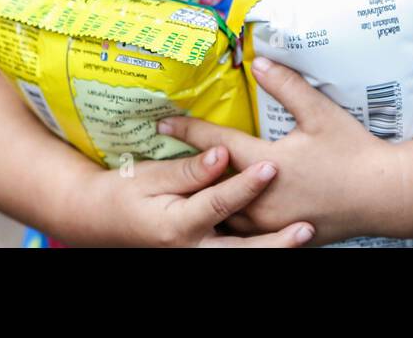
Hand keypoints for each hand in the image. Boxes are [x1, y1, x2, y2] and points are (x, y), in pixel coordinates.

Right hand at [85, 142, 316, 247]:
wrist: (106, 222)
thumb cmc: (127, 193)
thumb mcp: (150, 177)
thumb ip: (189, 170)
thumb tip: (222, 154)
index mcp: (177, 226)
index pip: (217, 205)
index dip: (245, 186)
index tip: (271, 167)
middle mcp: (192, 249)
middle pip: (241, 251)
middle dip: (276, 243)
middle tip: (306, 227)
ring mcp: (200, 256)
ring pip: (243, 257)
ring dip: (275, 249)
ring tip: (306, 234)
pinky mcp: (207, 253)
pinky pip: (238, 253)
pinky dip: (262, 248)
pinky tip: (289, 238)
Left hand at [155, 57, 397, 245]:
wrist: (383, 196)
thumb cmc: (353, 153)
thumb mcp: (320, 113)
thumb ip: (286, 86)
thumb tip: (259, 63)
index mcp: (266, 165)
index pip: (215, 145)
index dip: (188, 131)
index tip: (164, 123)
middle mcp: (261, 198)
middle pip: (211, 184)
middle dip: (189, 168)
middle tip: (168, 154)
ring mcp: (270, 223)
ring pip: (224, 212)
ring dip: (208, 195)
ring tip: (190, 181)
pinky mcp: (281, 236)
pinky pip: (244, 228)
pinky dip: (230, 213)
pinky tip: (226, 204)